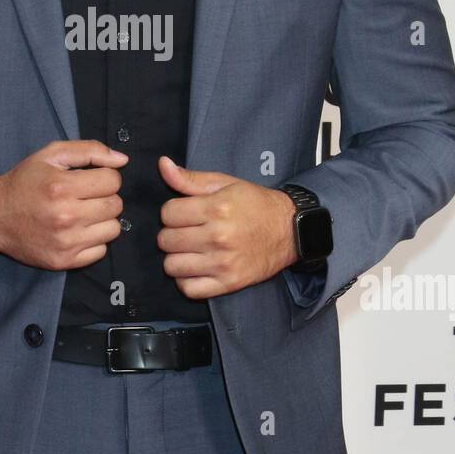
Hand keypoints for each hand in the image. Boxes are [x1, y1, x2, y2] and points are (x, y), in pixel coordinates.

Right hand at [0, 140, 127, 270]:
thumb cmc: (24, 181)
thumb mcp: (50, 154)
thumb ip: (89, 150)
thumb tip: (122, 160)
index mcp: (62, 187)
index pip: (113, 181)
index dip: (104, 176)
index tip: (89, 179)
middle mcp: (65, 216)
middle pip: (116, 205)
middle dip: (104, 197)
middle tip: (86, 196)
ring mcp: (65, 242)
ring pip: (113, 229)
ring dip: (102, 220)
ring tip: (83, 214)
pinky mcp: (64, 261)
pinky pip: (100, 251)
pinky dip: (93, 241)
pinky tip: (78, 231)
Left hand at [156, 156, 297, 299]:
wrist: (291, 230)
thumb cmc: (256, 204)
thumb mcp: (225, 183)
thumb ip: (191, 178)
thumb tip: (162, 164)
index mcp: (217, 208)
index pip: (168, 213)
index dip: (172, 211)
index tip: (184, 213)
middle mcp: (218, 237)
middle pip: (166, 240)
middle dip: (172, 233)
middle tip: (187, 231)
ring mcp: (223, 263)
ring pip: (172, 266)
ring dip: (176, 258)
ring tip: (189, 250)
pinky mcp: (228, 283)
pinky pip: (188, 289)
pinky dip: (186, 280)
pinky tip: (194, 268)